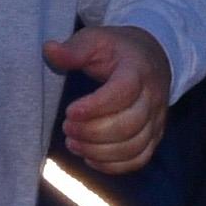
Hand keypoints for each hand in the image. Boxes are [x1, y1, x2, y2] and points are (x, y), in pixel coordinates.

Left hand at [47, 24, 172, 175]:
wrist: (152, 56)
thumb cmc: (118, 50)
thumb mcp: (96, 39)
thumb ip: (74, 48)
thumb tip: (49, 51)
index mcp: (138, 70)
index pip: (123, 92)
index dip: (96, 106)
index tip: (70, 111)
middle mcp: (153, 97)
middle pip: (129, 124)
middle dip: (92, 132)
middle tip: (67, 127)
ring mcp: (156, 119)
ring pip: (134, 147)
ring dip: (99, 151)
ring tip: (73, 143)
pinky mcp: (154, 135)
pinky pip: (139, 159)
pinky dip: (113, 165)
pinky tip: (90, 157)